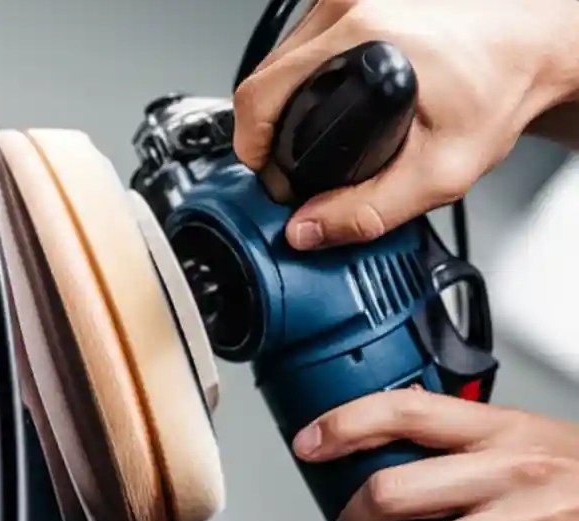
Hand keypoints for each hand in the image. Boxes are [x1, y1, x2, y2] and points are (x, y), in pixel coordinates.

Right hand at [232, 0, 578, 248]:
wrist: (535, 42)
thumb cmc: (501, 88)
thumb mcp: (441, 171)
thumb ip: (368, 210)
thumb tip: (307, 230)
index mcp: (362, 38)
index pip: (261, 94)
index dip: (253, 143)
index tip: (266, 168)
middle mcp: (349, 4)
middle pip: (266, 73)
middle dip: (272, 122)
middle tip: (299, 153)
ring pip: (282, 53)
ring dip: (289, 92)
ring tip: (325, 118)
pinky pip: (306, 35)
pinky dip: (310, 67)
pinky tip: (339, 87)